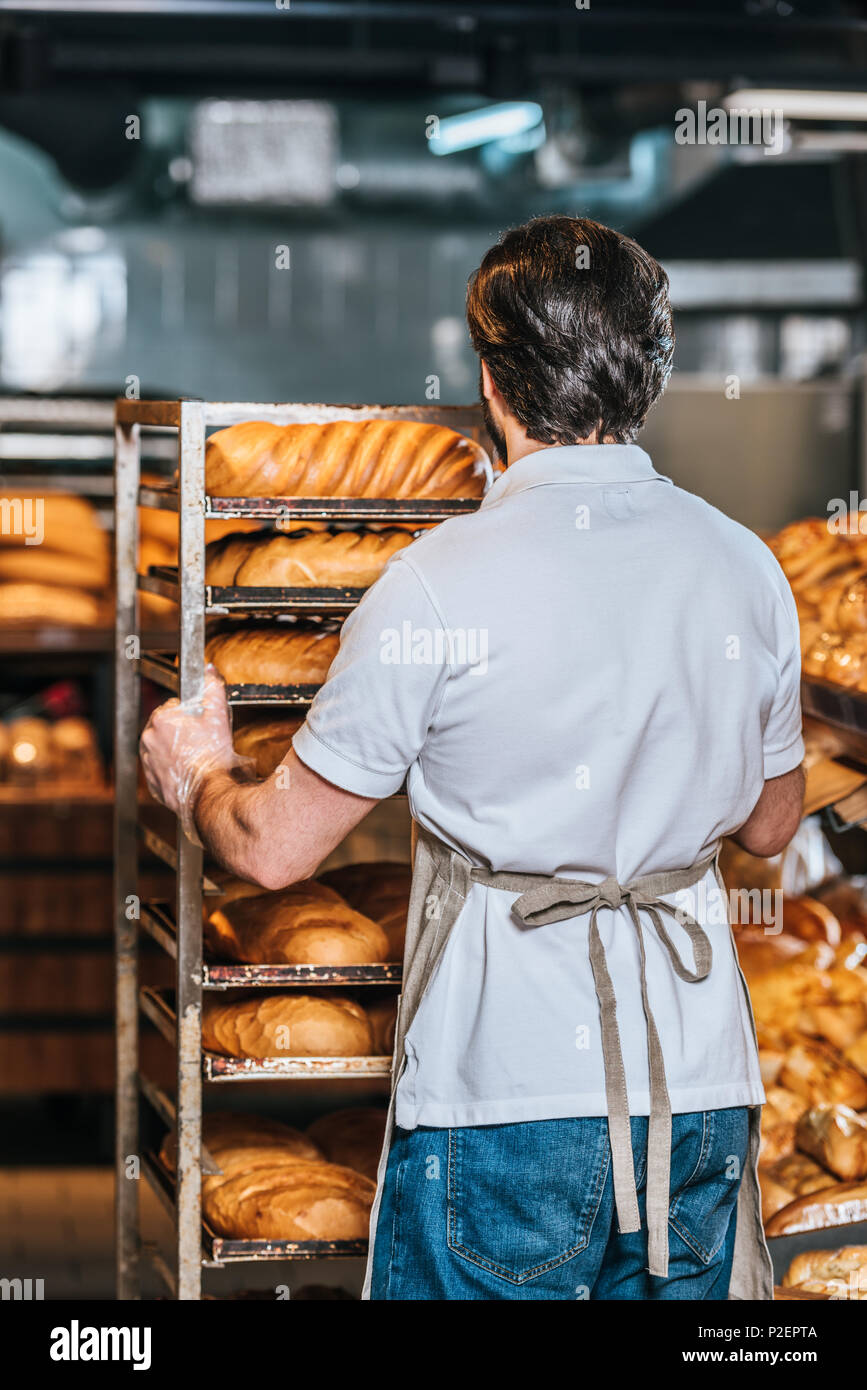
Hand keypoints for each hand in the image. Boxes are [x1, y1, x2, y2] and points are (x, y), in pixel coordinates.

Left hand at [140, 665, 236, 841]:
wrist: (208, 793)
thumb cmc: (213, 755)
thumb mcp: (218, 716)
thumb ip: (212, 689)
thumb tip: (209, 670)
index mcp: (161, 719)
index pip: (173, 707)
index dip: (190, 715)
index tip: (201, 725)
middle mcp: (148, 738)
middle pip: (165, 727)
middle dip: (180, 731)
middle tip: (200, 741)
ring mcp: (147, 760)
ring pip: (161, 747)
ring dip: (174, 748)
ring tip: (194, 757)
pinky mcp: (151, 780)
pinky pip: (159, 767)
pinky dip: (170, 767)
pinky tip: (187, 770)